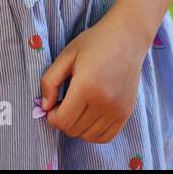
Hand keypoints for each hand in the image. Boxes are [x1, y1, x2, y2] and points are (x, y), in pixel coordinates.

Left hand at [39, 19, 145, 142]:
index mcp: (86, 87)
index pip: (62, 121)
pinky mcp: (126, 112)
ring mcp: (117, 109)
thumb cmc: (95, 42)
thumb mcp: (66, 56)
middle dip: (63, 120)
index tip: (52, 105)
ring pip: (88, 136)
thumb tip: (44, 107)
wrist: (128, 36)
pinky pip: (106, 137)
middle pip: (73, 130)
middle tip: (64, 103)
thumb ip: (49, 81)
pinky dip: (93, 133)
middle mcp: (104, 102)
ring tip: (77, 108)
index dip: (51, 117)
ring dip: (77, 127)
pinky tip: (89, 116)